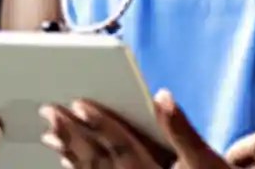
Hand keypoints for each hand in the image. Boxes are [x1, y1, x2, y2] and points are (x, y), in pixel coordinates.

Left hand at [38, 90, 227, 168]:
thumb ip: (181, 129)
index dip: (101, 123)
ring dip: (68, 150)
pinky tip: (66, 160)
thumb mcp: (204, 159)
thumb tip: (162, 95)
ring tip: (50, 132)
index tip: (79, 103)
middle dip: (72, 133)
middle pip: (98, 157)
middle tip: (50, 110)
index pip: (122, 144)